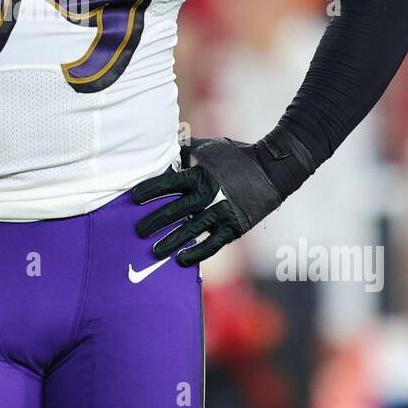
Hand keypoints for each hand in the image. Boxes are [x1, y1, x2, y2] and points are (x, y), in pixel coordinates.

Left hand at [132, 136, 283, 266]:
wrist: (273, 169)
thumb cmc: (238, 156)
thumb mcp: (210, 147)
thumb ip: (186, 150)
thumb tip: (164, 148)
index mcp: (199, 173)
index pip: (167, 183)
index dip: (149, 191)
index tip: (133, 199)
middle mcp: (208, 193)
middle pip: (174, 210)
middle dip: (154, 222)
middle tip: (138, 231)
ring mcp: (221, 211)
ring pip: (190, 230)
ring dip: (170, 241)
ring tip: (154, 250)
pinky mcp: (234, 226)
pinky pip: (211, 244)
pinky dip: (196, 253)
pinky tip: (181, 260)